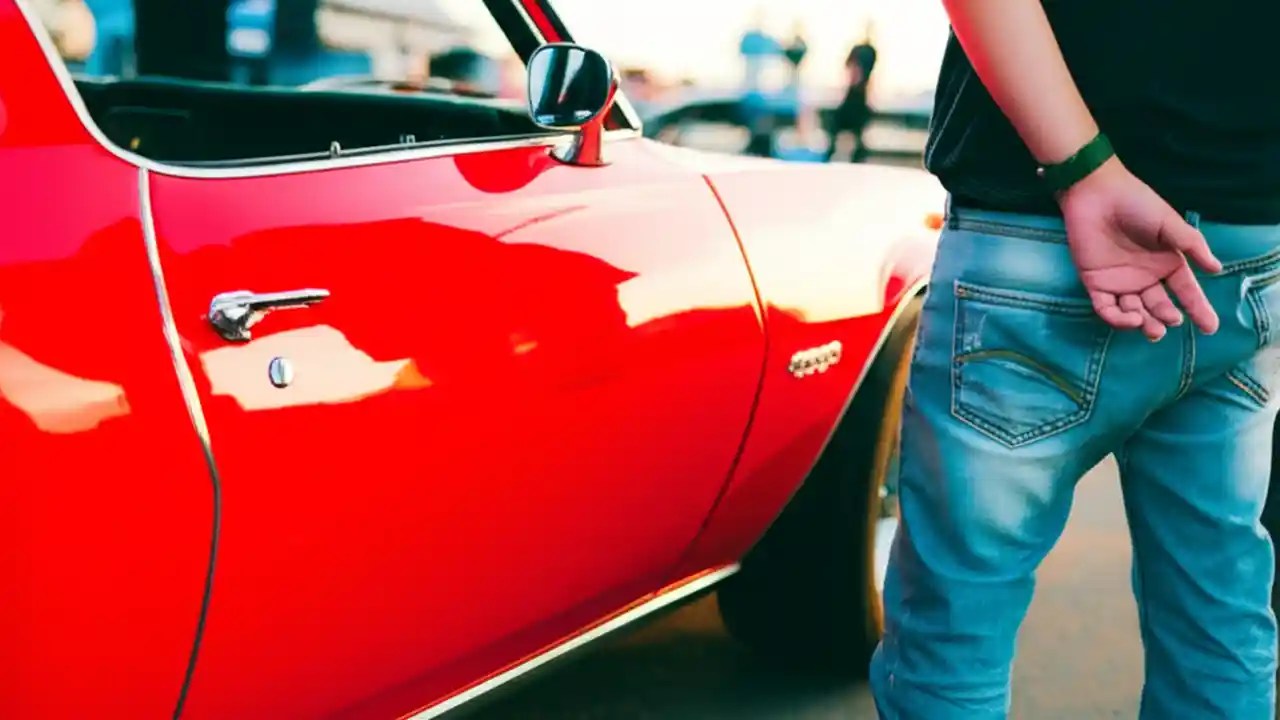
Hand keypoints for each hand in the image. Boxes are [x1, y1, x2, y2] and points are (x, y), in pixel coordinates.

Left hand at [1059, 157, 1222, 340]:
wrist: (1097, 195)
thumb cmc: (1137, 204)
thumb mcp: (1170, 224)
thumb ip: (1192, 245)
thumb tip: (1217, 269)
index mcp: (1166, 263)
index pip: (1185, 291)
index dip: (1198, 309)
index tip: (1211, 328)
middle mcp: (1145, 276)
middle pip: (1159, 306)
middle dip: (1166, 318)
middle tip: (1171, 321)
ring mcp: (1120, 282)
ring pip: (1134, 312)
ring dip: (1144, 323)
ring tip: (1153, 327)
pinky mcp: (1095, 283)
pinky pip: (1106, 308)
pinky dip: (1118, 318)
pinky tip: (1132, 319)